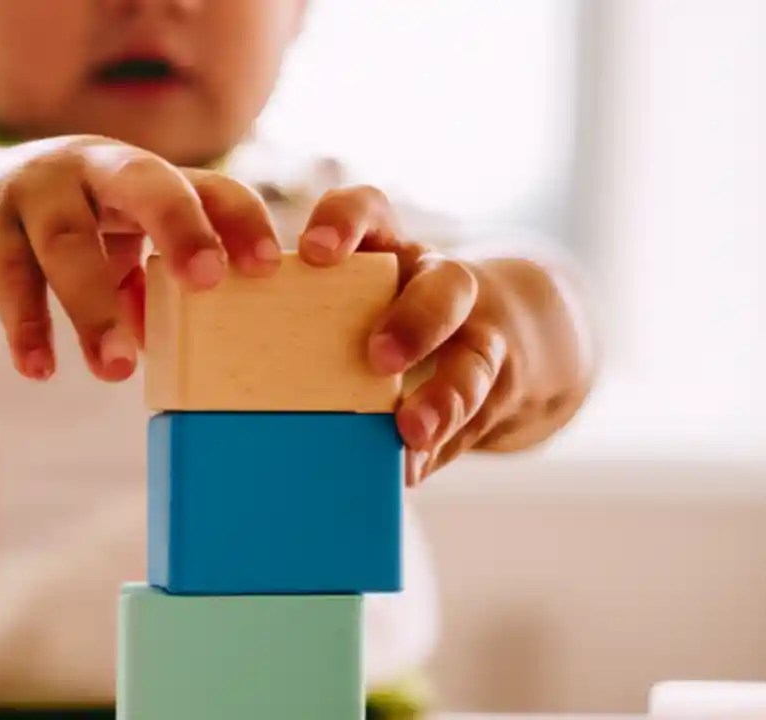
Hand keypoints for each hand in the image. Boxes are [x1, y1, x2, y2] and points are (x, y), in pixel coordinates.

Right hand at [0, 135, 280, 381]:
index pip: (208, 186)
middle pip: (143, 183)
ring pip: (67, 241)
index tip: (266, 266)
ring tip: (115, 368)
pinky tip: (40, 368)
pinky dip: (26, 326)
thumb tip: (178, 345)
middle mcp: (94, 166)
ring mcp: (37, 189)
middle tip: (207, 280)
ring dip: (94, 308)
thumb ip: (154, 287)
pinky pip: (9, 276)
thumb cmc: (78, 224)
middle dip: (179, 225)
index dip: (240, 220)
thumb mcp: (123, 242)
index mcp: (146, 173)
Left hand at [298, 186, 594, 485]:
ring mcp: (480, 337)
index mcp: (393, 251)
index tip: (316, 253)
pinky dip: (443, 442)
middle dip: (416, 321)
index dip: (346, 222)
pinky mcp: (499, 387)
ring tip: (411, 429)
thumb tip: (263, 403)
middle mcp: (442, 286)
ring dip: (445, 396)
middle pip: (447, 286)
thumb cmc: (391, 319)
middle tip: (379, 357)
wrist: (502, 336)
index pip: (372, 212)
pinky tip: (412, 465)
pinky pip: (480, 415)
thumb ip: (320, 336)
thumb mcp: (358, 304)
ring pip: (478, 358)